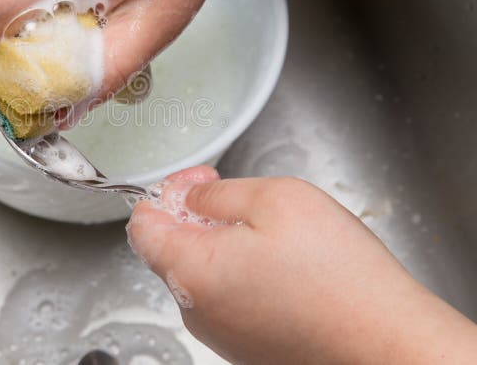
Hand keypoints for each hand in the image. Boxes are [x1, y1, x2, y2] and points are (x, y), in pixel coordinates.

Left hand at [127, 167, 476, 363]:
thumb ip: (216, 194)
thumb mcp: (274, 199)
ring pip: (201, 275)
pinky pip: (227, 300)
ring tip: (268, 232)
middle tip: (235, 197)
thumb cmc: (337, 274)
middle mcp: (195, 311)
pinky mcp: (247, 347)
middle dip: (194, 215)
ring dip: (220, 244)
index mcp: (190, 271)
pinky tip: (281, 266)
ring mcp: (221, 335)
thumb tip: (189, 198)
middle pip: (170, 251)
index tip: (197, 181)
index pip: (142, 228)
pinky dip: (241, 275)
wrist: (386, 344)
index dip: (164, 193)